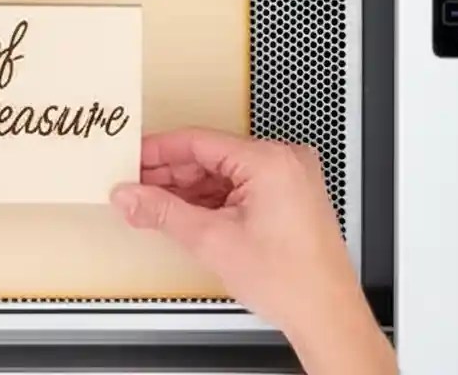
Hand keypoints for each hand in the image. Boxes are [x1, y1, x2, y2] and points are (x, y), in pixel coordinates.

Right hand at [110, 128, 394, 374]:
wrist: (326, 315)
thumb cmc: (291, 281)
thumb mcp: (212, 241)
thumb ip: (163, 212)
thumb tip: (130, 195)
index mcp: (269, 161)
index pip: (198, 142)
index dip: (158, 151)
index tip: (131, 159)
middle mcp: (283, 161)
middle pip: (210, 157)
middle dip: (170, 176)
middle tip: (135, 189)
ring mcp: (288, 179)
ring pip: (223, 174)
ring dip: (188, 191)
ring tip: (153, 206)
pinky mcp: (288, 197)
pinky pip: (239, 187)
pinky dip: (211, 200)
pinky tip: (184, 214)